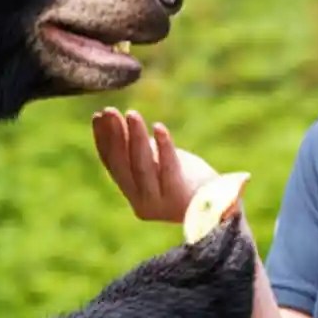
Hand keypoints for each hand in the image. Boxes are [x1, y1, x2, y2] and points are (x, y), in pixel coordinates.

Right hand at [91, 107, 220, 223]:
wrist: (219, 207)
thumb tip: (111, 119)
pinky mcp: (179, 197)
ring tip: (131, 113)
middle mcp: (141, 202)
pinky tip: (159, 127)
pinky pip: (169, 168)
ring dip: (136, 138)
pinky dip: (163, 147)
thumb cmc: (187, 180)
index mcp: (132, 194)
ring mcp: (159, 203)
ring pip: (143, 166)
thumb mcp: (157, 164)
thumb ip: (137, 150)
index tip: (97, 116)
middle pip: (123, 165)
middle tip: (109, 111)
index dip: (102, 140)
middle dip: (115, 136)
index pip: (112, 164)